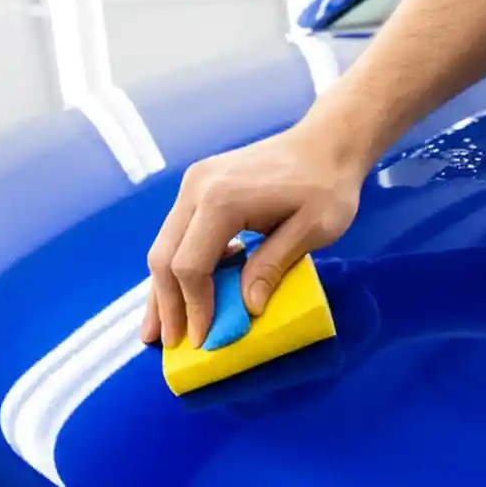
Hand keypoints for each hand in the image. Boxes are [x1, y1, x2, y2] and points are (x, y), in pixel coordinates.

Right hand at [142, 123, 363, 346]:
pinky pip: (179, 233)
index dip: (194, 308)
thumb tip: (246, 308)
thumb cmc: (327, 186)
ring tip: (158, 329)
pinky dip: (177, 266)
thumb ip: (274, 266)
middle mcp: (197, 188)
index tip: (202, 340)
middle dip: (166, 305)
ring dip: (162, 289)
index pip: (191, 265)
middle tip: (169, 344)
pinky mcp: (200, 185)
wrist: (327, 142)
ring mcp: (195, 183)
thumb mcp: (313, 230)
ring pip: (164, 245)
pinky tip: (182, 294)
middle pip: (164, 257)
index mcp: (222, 199)